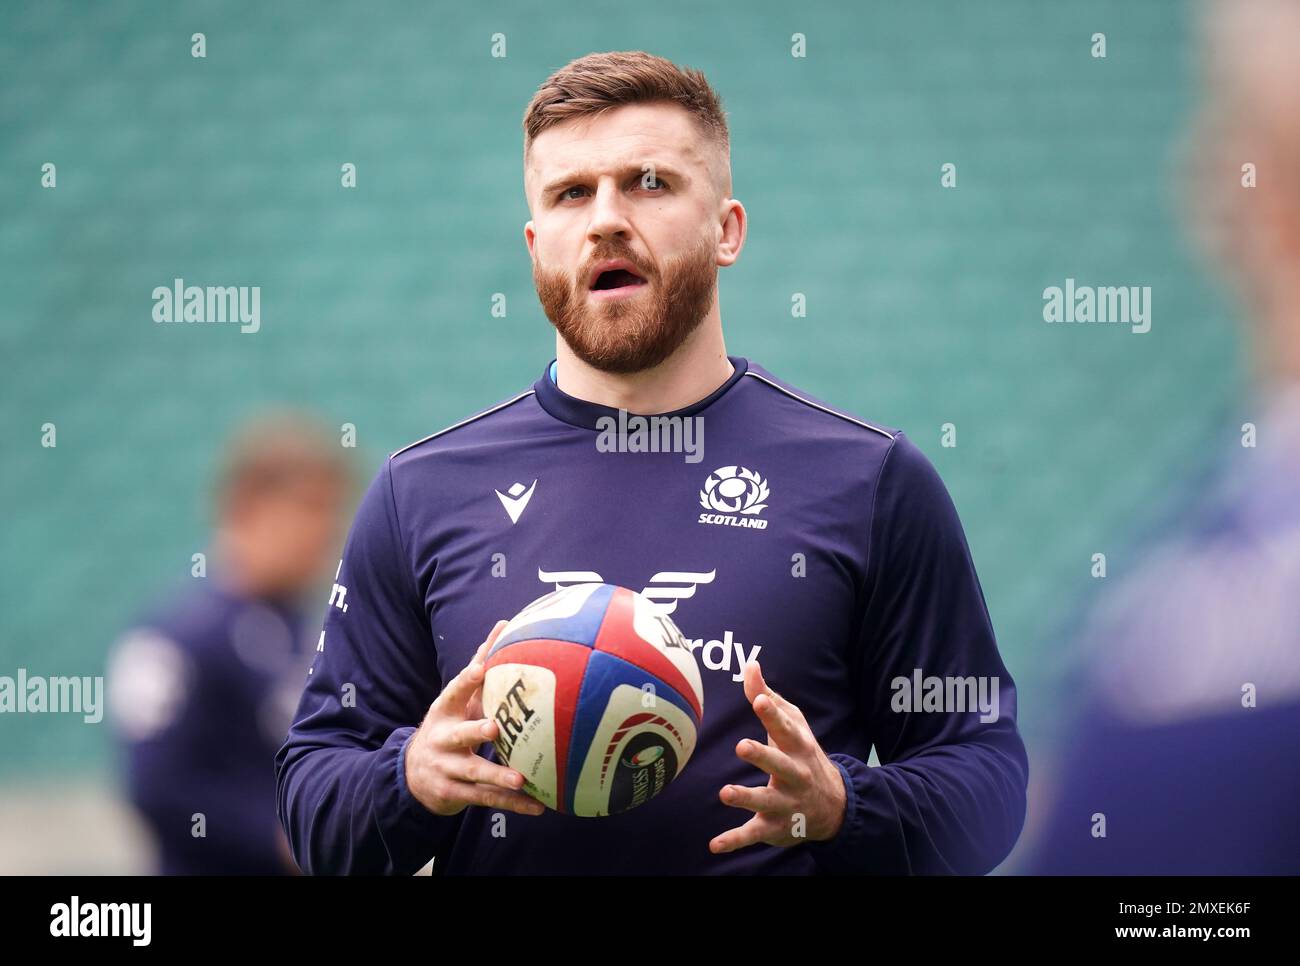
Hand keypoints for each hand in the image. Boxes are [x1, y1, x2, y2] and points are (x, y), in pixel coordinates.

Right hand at [404, 620, 545, 817]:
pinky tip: (537, 806)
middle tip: (495, 728)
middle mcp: (442, 740)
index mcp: (443, 711)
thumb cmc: (448, 725)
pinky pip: (486, 799)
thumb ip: (478, 665)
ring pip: (474, 773)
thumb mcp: (456, 698)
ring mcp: (446, 769)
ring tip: (519, 779)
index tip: (481, 667)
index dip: (466, 679)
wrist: (413, 773)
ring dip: (497, 776)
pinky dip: (512, 804)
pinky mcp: (455, 794)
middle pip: (459, 735)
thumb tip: (504, 624)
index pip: (454, 692)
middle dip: (476, 731)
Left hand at [709, 659, 846, 853]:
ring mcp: (785, 802)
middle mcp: (795, 775)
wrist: (833, 806)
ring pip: (765, 800)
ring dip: (746, 797)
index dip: (772, 713)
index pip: (785, 727)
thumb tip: (750, 664)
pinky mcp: (773, 826)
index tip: (759, 700)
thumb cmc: (802, 754)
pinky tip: (714, 844)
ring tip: (725, 792)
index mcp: (798, 746)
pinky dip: (734, 840)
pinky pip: (753, 834)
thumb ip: (768, 697)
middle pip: (779, 764)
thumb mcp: (793, 725)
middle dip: (762, 755)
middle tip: (742, 746)